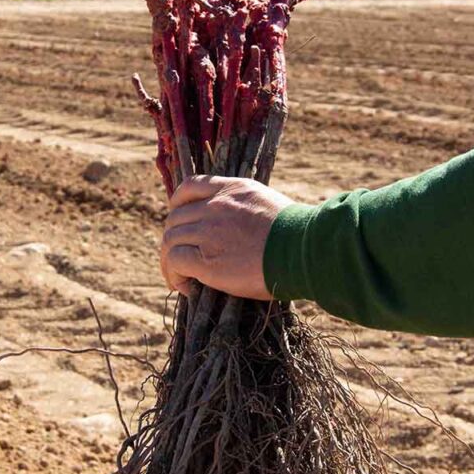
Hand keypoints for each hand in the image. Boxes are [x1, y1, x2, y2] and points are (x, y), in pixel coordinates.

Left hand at [161, 175, 293, 298]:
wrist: (304, 251)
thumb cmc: (296, 236)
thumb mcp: (270, 205)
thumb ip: (247, 209)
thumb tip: (240, 228)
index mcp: (232, 189)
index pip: (190, 187)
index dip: (177, 205)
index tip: (179, 220)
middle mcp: (215, 206)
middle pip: (175, 218)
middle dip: (173, 238)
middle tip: (179, 259)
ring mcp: (208, 231)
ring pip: (170, 240)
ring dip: (169, 261)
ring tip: (177, 278)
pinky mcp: (207, 259)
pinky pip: (175, 261)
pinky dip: (174, 275)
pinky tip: (184, 286)